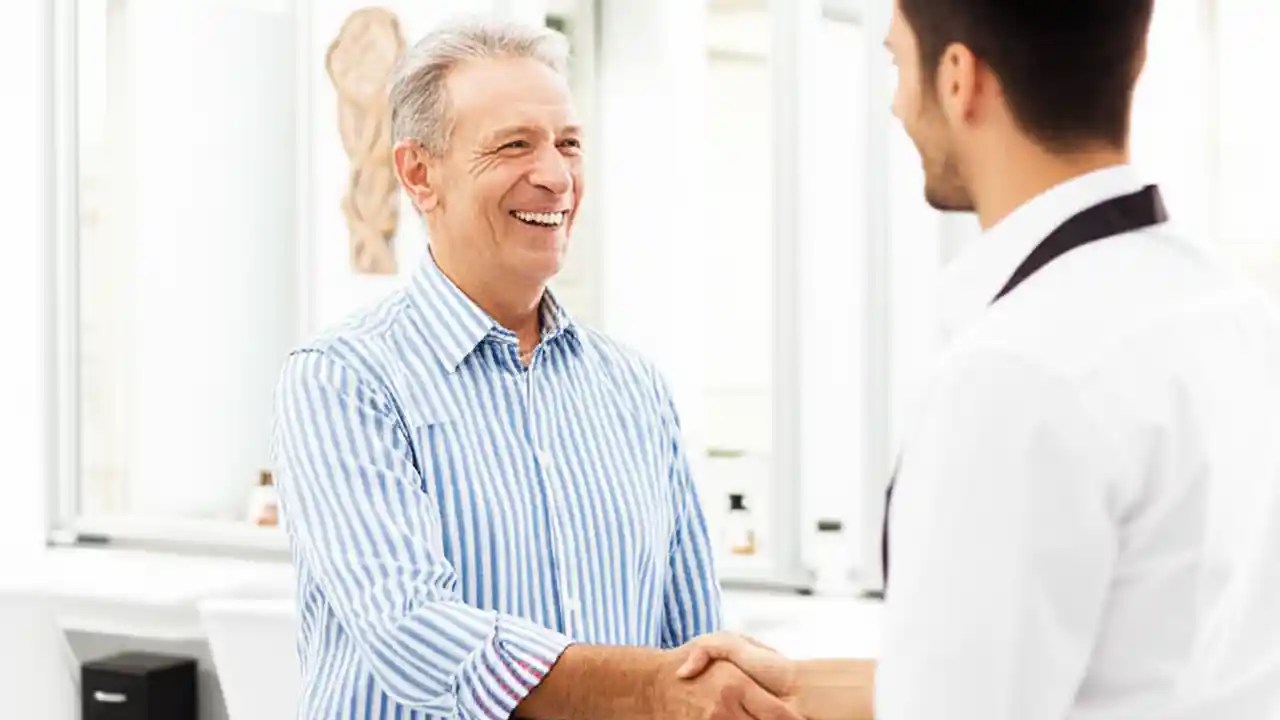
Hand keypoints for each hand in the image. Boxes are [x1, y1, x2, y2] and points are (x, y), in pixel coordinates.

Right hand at [652, 644, 802, 719]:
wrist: (652, 685)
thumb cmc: (687, 661)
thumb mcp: (720, 642)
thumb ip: (754, 650)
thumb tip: (783, 663)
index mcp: (736, 686)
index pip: (778, 715)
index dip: (796, 719)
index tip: (805, 717)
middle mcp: (725, 711)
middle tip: (793, 717)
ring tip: (765, 718)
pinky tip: (743, 718)